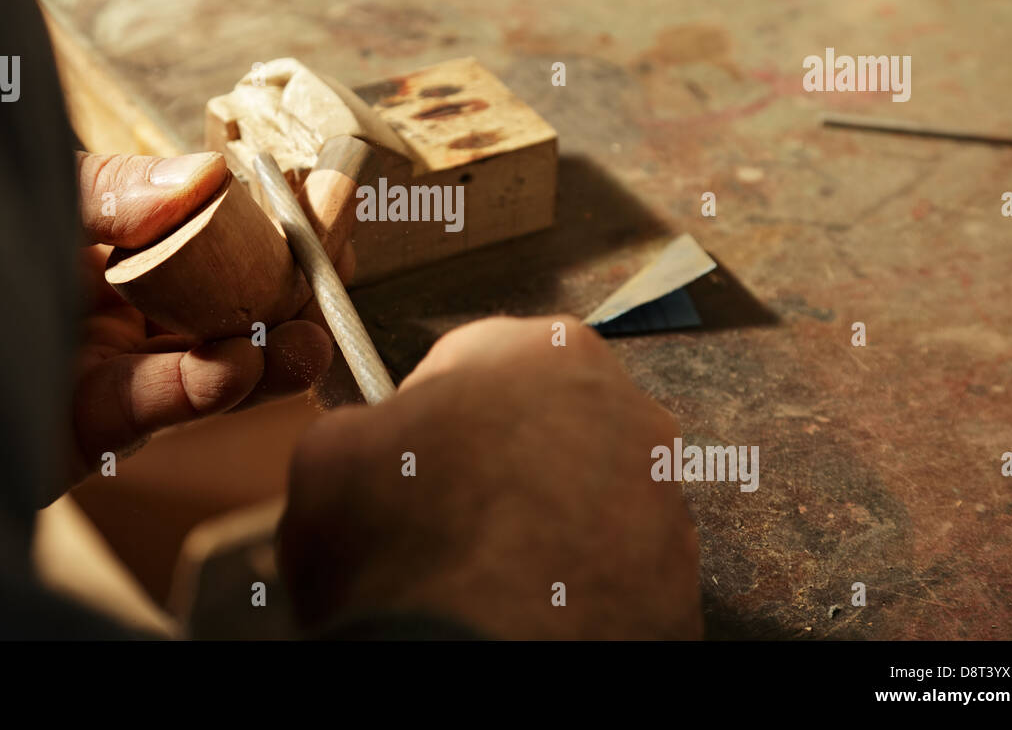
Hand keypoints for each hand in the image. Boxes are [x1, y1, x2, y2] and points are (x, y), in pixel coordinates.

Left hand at [64, 151, 337, 489]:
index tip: (332, 198)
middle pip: (241, 300)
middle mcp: (138, 305)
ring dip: (271, 349)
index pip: (234, 233)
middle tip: (334, 269)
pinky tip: (236, 364)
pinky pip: (160, 404)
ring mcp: (122, 365)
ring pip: (218, 359)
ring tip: (306, 333)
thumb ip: (118, 188)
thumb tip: (208, 175)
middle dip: (295, 288)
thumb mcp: (42, 196)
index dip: (286, 222)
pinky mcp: (94, 425)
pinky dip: (203, 386)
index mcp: (134, 246)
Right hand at [278, 315, 701, 638]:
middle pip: (550, 421)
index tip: (411, 451)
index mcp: (544, 351)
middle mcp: (625, 410)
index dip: (436, 409)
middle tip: (448, 510)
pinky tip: (530, 603)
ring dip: (549, 518)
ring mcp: (664, 499)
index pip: (482, 360)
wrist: (474, 660)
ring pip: (594, 495)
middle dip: (504, 457)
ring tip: (489, 567)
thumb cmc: (401, 544)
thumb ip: (365, 424)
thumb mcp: (332, 453)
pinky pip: (617, 570)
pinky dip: (580, 583)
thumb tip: (367, 444)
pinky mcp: (680, 584)